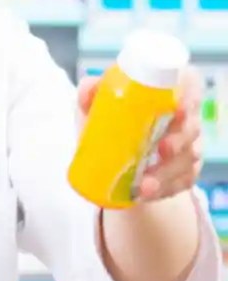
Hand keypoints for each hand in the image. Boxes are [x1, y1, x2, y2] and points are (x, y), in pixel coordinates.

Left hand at [78, 69, 203, 202]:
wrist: (107, 159)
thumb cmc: (106, 121)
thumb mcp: (94, 107)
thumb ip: (89, 93)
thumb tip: (88, 87)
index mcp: (167, 92)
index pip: (190, 86)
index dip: (190, 96)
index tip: (179, 109)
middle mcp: (184, 118)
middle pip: (191, 125)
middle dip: (179, 138)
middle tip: (162, 149)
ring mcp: (187, 146)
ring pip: (188, 157)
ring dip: (167, 172)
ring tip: (144, 185)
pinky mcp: (185, 173)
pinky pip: (182, 181)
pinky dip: (164, 189)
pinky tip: (146, 194)